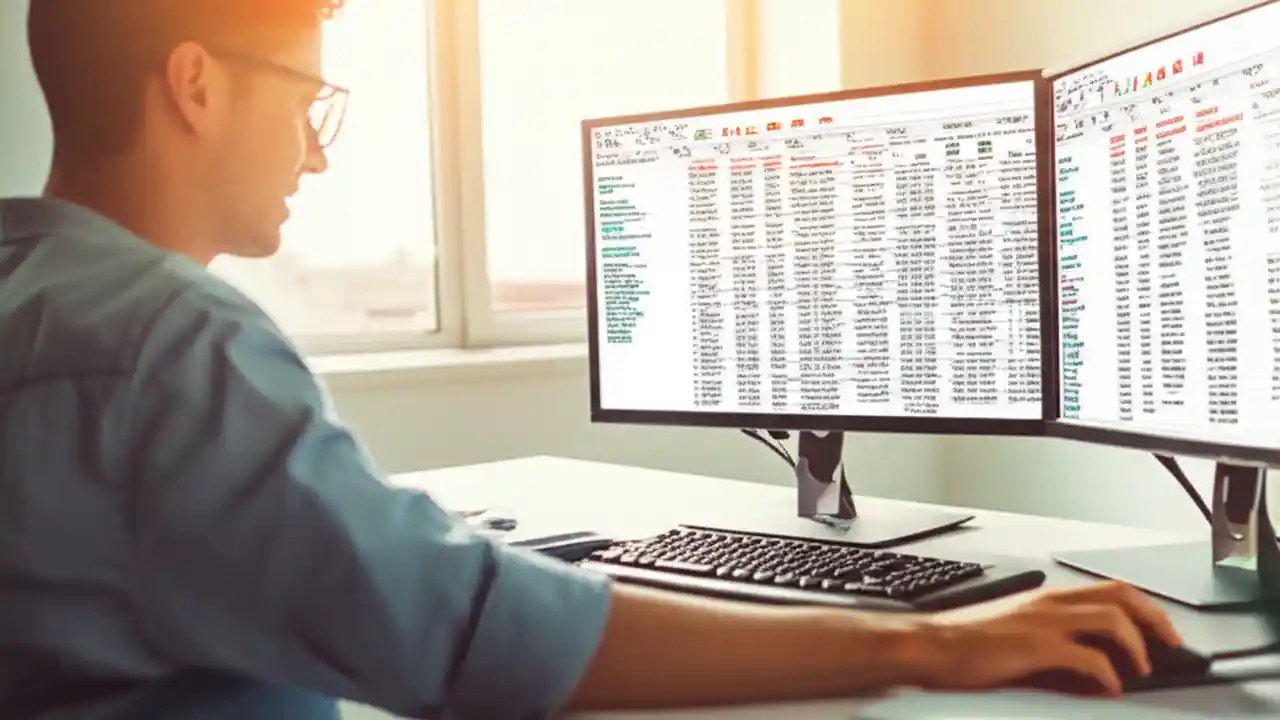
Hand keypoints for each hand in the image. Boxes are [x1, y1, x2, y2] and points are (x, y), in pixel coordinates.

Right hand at [917, 581, 1182, 695]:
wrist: (931, 645)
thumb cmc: (966, 642)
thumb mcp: (1015, 629)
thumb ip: (1050, 634)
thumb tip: (1086, 657)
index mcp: (1047, 598)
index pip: (1110, 590)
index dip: (1144, 608)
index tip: (1161, 629)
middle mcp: (1050, 603)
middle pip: (1121, 596)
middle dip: (1154, 619)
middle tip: (1171, 644)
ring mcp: (1044, 622)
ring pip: (1112, 620)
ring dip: (1136, 646)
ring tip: (1142, 668)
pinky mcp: (1036, 646)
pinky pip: (1089, 658)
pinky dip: (1108, 674)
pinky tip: (1109, 688)